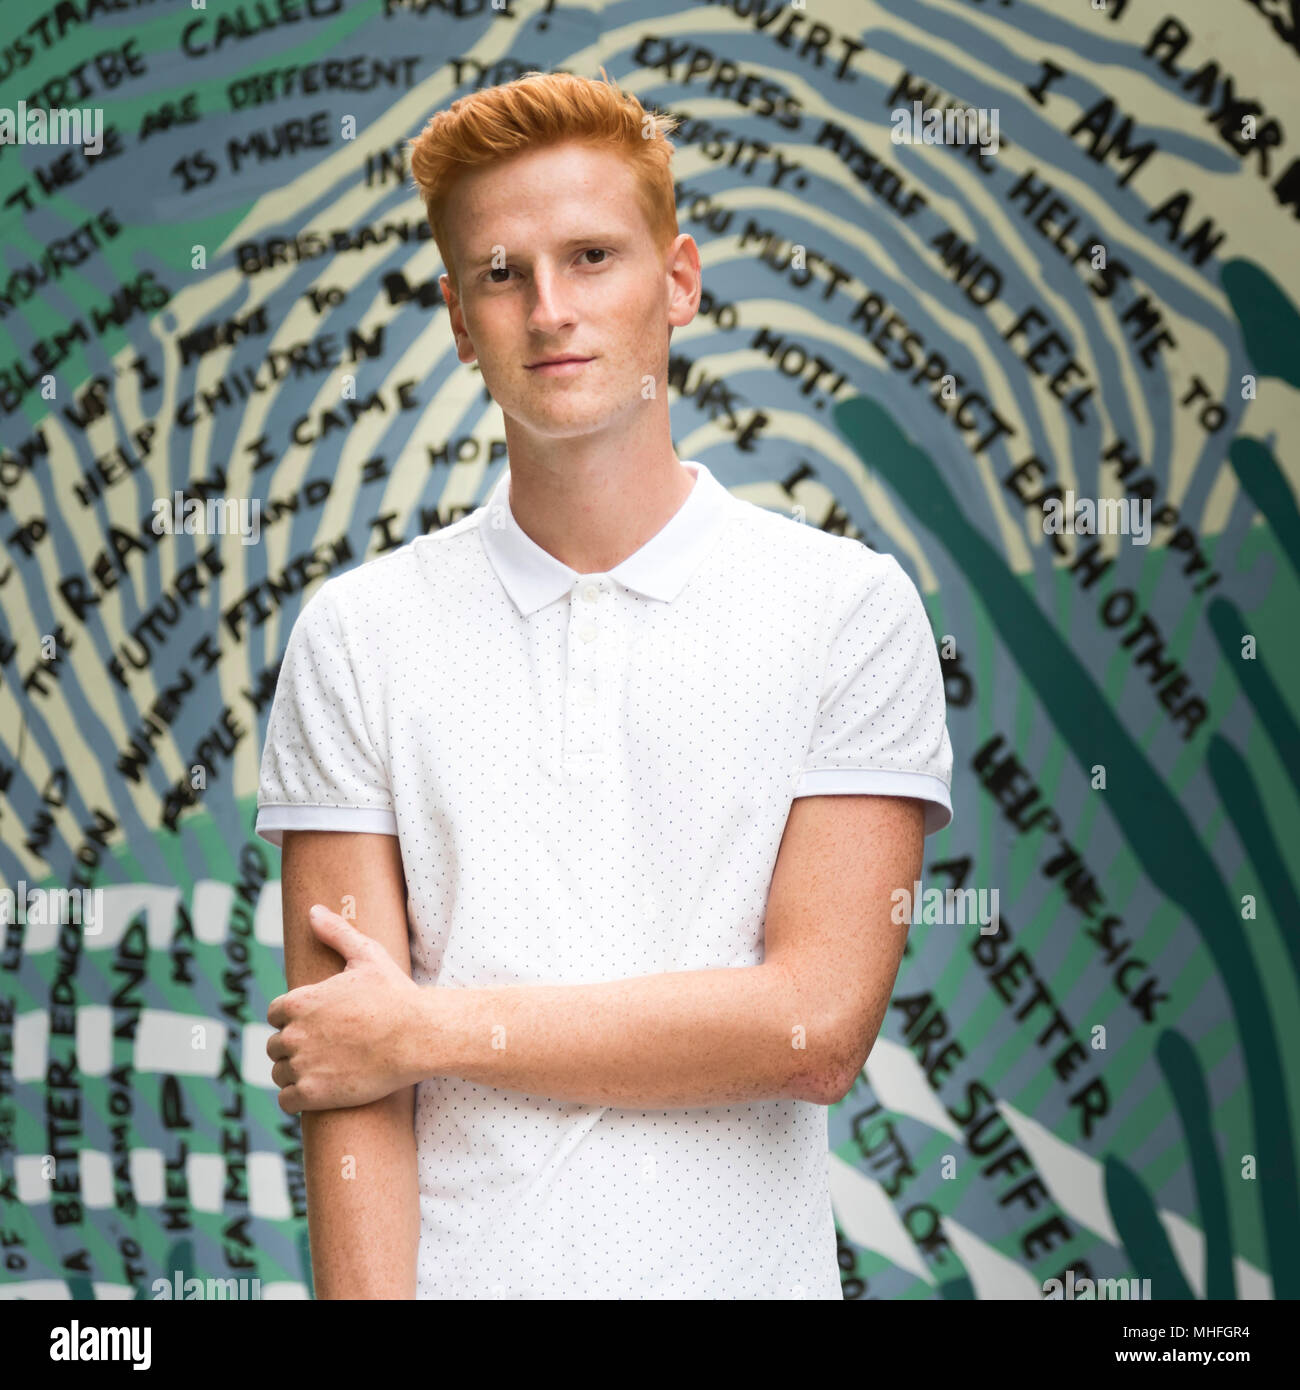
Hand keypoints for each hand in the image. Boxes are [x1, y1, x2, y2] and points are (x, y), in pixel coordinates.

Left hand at [266, 904, 423, 1112]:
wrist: (418, 1036)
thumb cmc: (395, 994)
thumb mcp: (368, 956)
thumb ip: (336, 933)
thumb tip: (313, 911)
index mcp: (300, 1001)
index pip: (274, 1014)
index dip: (292, 1019)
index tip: (312, 1024)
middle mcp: (294, 1033)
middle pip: (274, 1045)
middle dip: (294, 1046)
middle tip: (321, 1048)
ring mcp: (302, 1065)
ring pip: (279, 1073)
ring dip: (294, 1073)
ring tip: (321, 1069)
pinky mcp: (313, 1094)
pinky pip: (286, 1100)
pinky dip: (296, 1098)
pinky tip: (316, 1091)